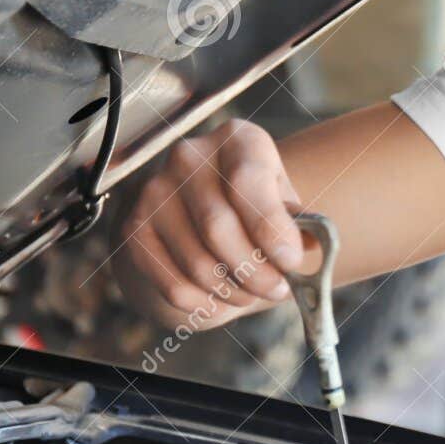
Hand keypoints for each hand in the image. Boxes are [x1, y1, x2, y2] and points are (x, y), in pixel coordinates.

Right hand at [113, 119, 305, 326]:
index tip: (292, 261)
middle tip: (278, 289)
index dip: (271, 228)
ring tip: (254, 293)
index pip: (247, 181)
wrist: (201, 212)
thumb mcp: (283, 202)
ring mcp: (154, 192)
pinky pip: (173, 284)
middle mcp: (189, 157)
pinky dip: (205, 303)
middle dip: (256, 271)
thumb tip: (310, 245)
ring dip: (234, 291)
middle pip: (218, 228)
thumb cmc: (255, 206)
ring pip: (197, 263)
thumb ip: (298, 222)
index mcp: (236, 140)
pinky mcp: (134, 229)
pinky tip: (223, 299)